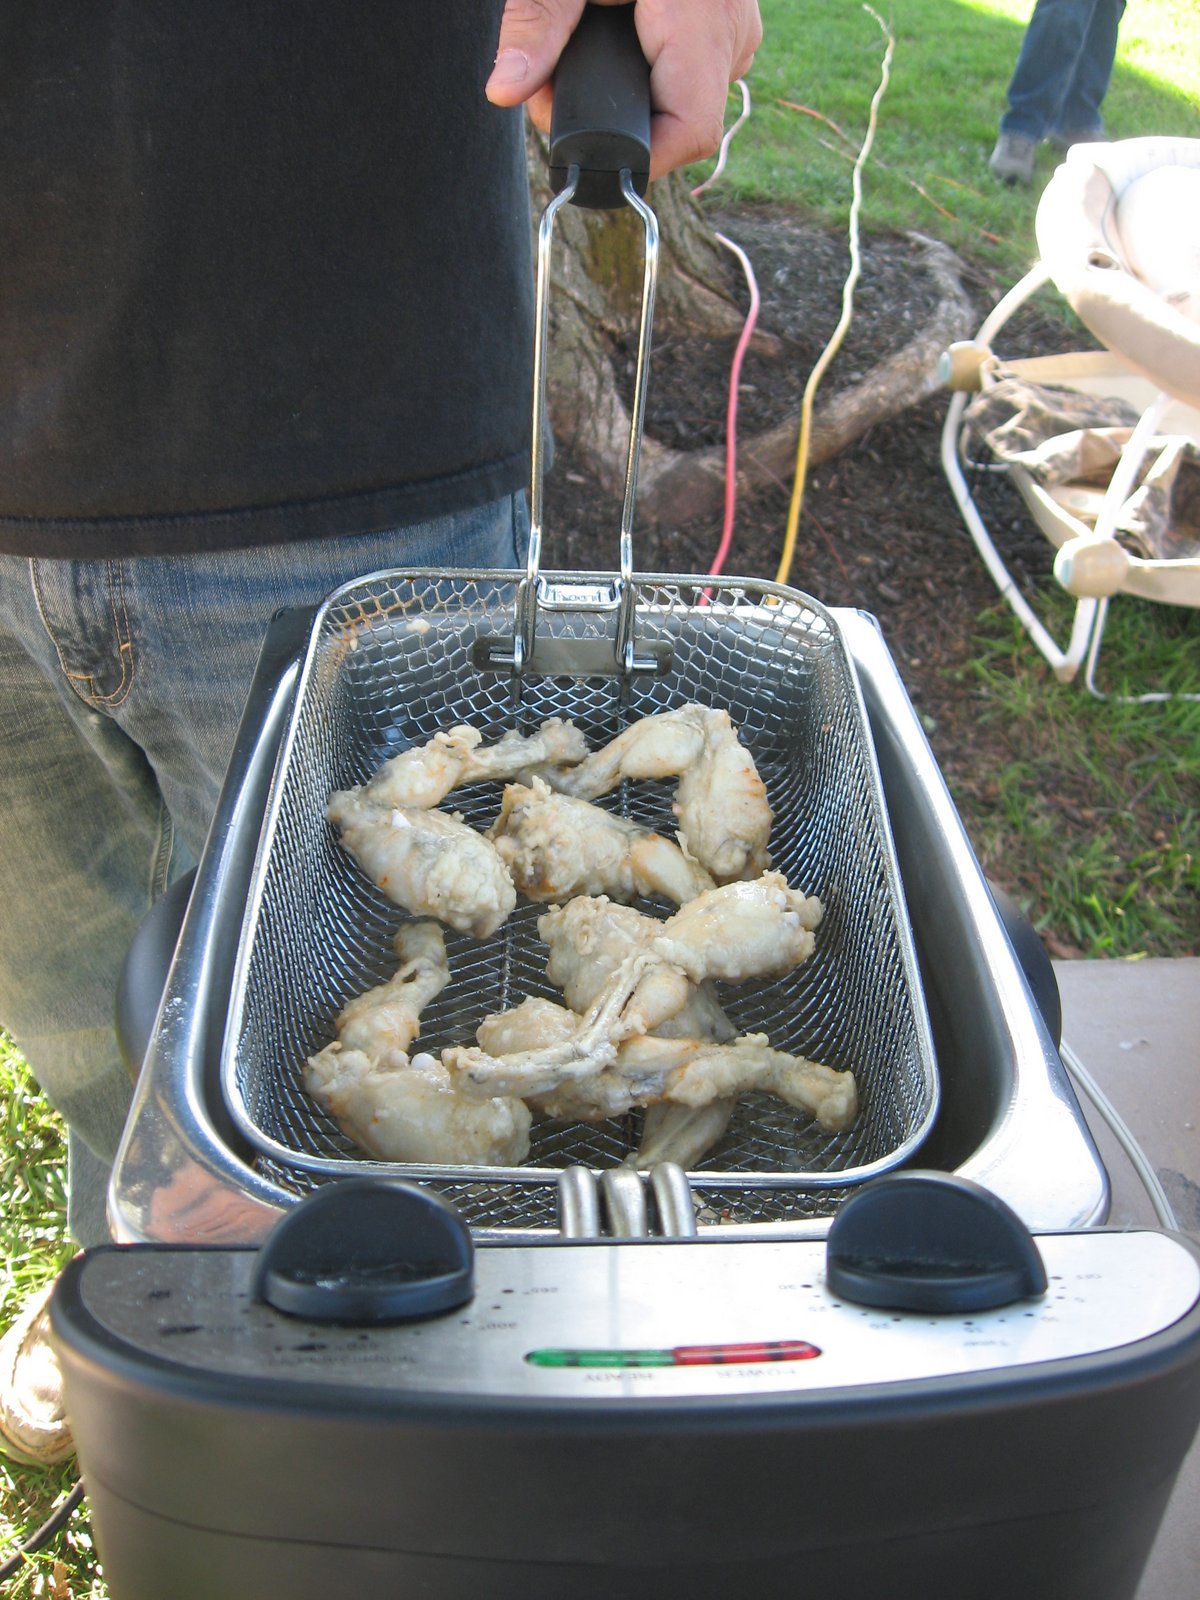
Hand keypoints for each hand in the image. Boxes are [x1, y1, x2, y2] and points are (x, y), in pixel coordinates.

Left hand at [487, 0, 761, 180]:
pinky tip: (613, 37)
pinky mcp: (728, 17)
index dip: (636, 156)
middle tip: (552, 86)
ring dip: (628, 93)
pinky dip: (648, 67)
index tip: (578, 143)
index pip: (689, 130)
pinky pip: (696, 69)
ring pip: (689, 97)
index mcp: (699, 14)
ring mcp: (737, 21)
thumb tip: (504, 88)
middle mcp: (731, 24)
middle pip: (684, 122)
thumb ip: (534, 22)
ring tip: (577, 52)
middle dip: (614, 120)